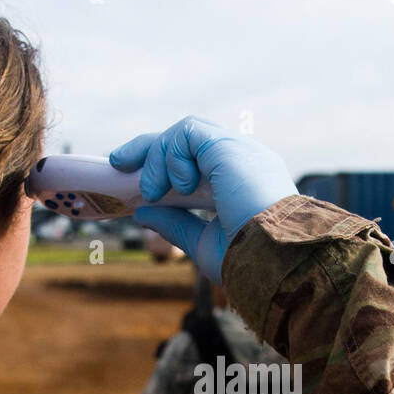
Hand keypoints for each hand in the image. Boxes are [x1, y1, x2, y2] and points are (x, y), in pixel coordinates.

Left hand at [109, 115, 296, 282]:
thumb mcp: (203, 243)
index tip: (138, 182)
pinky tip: (175, 185)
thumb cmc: (248, 261)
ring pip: (186, 132)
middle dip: (151, 149)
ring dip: (159, 157)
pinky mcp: (229, 147)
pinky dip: (171, 155)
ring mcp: (239, 151)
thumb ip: (176, 224)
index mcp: (243, 182)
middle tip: (119, 163)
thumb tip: (144, 212)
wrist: (274, 261)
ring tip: (151, 191)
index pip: (200, 159)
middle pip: (190, 139)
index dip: (166, 164)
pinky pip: (188, 132)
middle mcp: (244, 161)